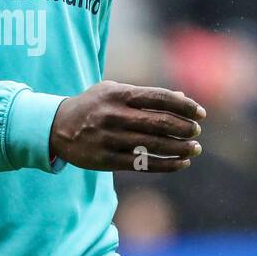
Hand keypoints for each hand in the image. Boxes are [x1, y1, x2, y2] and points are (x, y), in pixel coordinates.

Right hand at [50, 81, 204, 172]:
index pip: (159, 98)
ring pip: (154, 145)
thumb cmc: (93, 106)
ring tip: (194, 148)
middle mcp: (114, 115)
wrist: (56, 127)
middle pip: (159, 122)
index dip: (184, 107)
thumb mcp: (113, 91)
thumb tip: (183, 99)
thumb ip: (146, 95)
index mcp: (118, 94)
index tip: (200, 114)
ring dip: (180, 148)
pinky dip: (167, 164)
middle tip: (196, 132)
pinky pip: (143, 164)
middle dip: (184, 128)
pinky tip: (182, 163)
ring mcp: (110, 138)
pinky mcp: (106, 159)